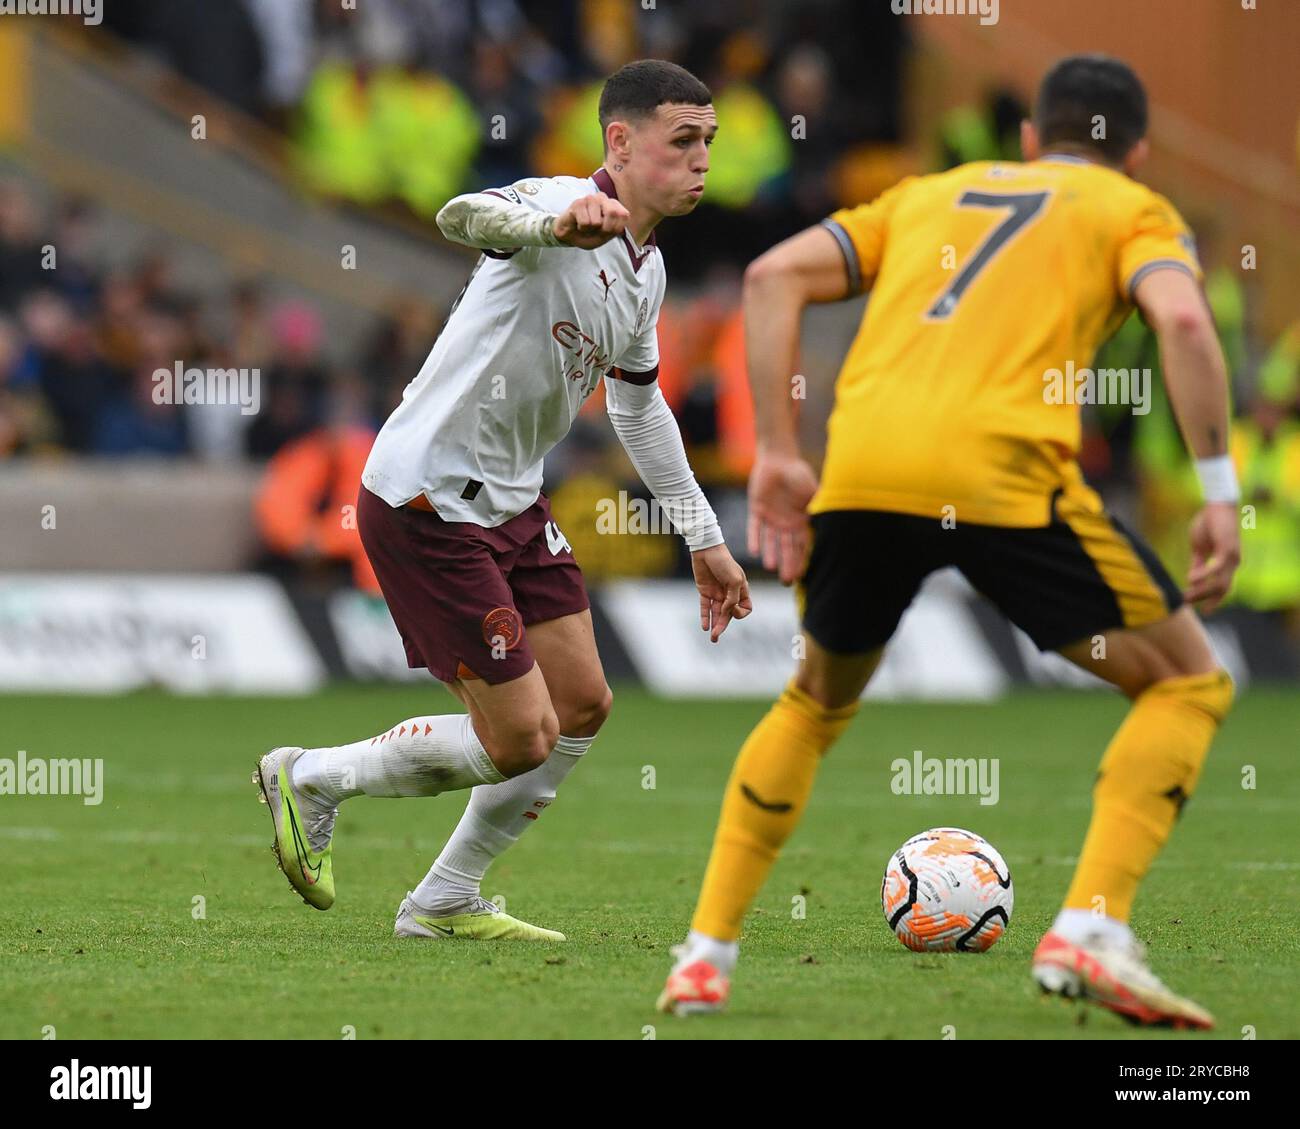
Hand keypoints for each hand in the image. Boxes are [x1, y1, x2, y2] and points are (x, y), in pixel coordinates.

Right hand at [552, 193, 628, 249]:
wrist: (570, 236)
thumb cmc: (589, 234)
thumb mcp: (607, 235)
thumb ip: (617, 226)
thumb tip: (620, 213)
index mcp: (613, 204)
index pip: (624, 215)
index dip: (615, 228)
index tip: (606, 230)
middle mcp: (603, 198)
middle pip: (613, 213)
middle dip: (604, 229)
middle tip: (596, 229)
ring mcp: (590, 198)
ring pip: (597, 221)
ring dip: (590, 229)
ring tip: (586, 226)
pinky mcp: (578, 203)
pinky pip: (585, 222)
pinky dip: (582, 228)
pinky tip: (578, 224)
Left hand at [692, 543, 751, 642]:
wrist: (706, 550)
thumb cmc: (724, 561)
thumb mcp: (734, 579)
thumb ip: (732, 598)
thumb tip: (727, 612)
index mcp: (741, 590)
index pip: (745, 608)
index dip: (740, 613)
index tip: (732, 608)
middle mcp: (730, 593)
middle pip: (729, 614)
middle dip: (723, 625)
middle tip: (716, 636)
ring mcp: (717, 593)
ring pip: (717, 613)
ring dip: (715, 625)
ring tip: (713, 638)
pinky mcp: (705, 591)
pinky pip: (705, 607)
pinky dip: (705, 617)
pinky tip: (704, 627)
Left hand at [747, 451, 818, 584]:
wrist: (777, 459)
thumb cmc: (798, 473)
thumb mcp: (812, 490)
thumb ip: (819, 505)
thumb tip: (832, 520)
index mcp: (800, 521)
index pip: (802, 545)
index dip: (802, 560)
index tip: (801, 576)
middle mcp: (786, 524)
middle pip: (787, 548)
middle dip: (787, 564)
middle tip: (786, 581)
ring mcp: (771, 519)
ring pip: (771, 541)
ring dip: (771, 554)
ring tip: (771, 567)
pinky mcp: (757, 511)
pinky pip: (754, 528)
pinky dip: (754, 538)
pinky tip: (753, 551)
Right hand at [1185, 501, 1240, 613]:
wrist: (1218, 505)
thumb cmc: (1209, 524)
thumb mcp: (1200, 548)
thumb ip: (1198, 563)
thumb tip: (1192, 579)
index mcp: (1227, 564)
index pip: (1222, 587)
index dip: (1214, 601)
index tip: (1205, 613)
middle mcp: (1233, 563)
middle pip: (1220, 589)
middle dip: (1203, 598)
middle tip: (1186, 604)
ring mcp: (1232, 557)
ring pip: (1219, 582)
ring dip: (1202, 591)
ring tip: (1185, 596)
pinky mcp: (1228, 549)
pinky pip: (1216, 566)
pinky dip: (1204, 574)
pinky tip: (1190, 579)